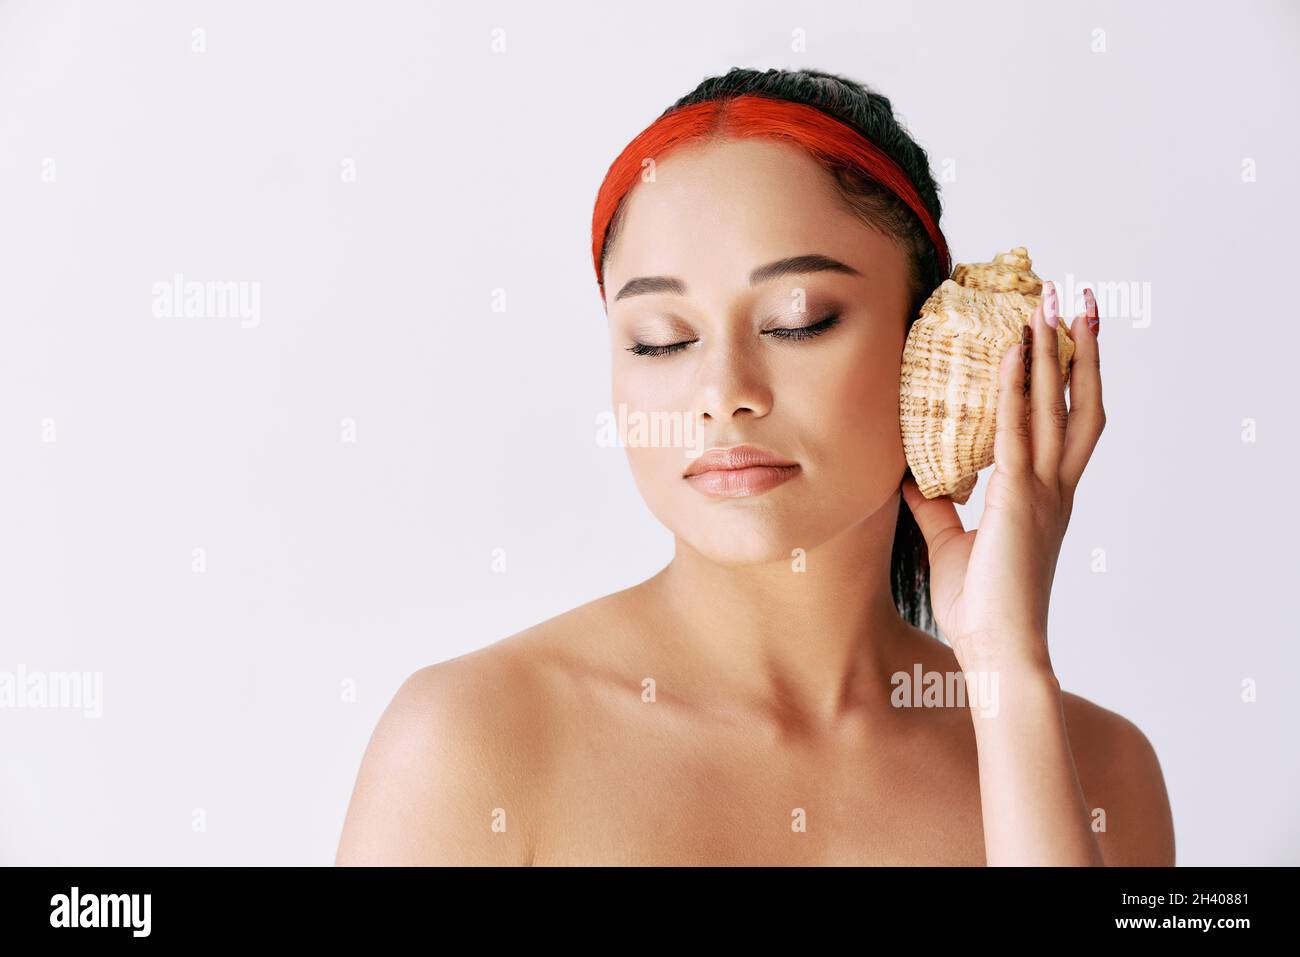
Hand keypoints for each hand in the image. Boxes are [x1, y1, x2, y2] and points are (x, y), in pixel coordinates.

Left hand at [901, 284, 1103, 673]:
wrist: (997, 650)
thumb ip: (936, 507)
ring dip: (1054, 350)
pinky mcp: (1020, 500)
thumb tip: (914, 478)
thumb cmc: (979, 606)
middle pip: (1079, 402)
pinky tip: (1011, 351)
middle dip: (1080, 347)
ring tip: (1051, 302)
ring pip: (1058, 406)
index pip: (1065, 424)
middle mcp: (1053, 488)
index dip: (1069, 376)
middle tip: (1076, 297)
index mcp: (1045, 498)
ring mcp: (1043, 492)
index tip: (1063, 333)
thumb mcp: (949, 543)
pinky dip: (1016, 387)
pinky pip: (1018, 431)